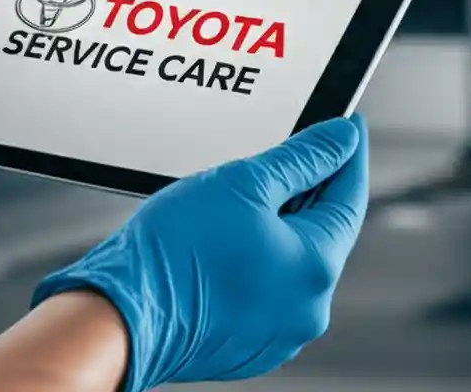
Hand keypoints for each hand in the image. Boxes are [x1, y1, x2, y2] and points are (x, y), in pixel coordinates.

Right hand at [32, 115, 369, 389]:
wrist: (120, 314)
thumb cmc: (172, 254)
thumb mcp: (243, 183)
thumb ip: (302, 158)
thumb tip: (339, 139)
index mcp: (315, 268)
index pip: (349, 197)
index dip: (347, 154)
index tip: (346, 129)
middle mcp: (306, 308)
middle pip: (323, 230)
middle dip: (309, 189)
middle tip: (290, 152)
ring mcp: (278, 331)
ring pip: (292, 259)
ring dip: (279, 224)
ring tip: (243, 197)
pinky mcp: (247, 342)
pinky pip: (266, 288)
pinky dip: (258, 258)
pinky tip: (229, 237)